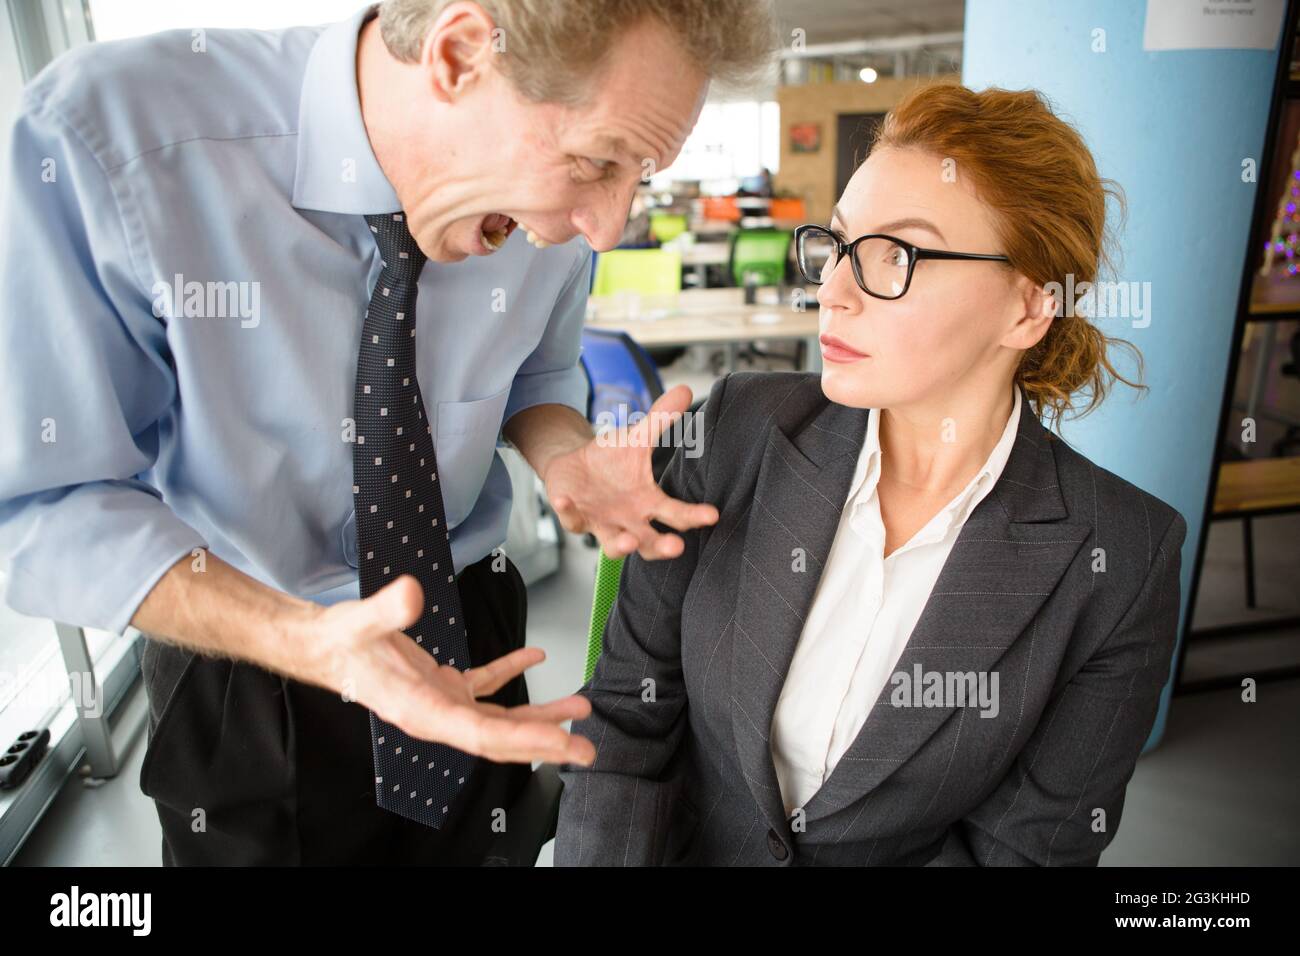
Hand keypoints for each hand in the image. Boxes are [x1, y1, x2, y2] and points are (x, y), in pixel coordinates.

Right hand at [305, 575, 595, 765]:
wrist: (322, 645)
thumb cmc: (340, 642)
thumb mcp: (360, 623)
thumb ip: (387, 611)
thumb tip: (412, 595)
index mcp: (422, 711)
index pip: (482, 735)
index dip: (525, 741)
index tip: (561, 743)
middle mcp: (437, 715)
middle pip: (500, 739)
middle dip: (545, 743)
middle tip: (587, 749)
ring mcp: (442, 702)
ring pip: (499, 718)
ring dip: (539, 716)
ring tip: (578, 709)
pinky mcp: (442, 684)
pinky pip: (485, 685)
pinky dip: (511, 672)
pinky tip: (536, 658)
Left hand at [543, 384, 718, 559]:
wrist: (575, 466)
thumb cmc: (612, 459)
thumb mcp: (636, 438)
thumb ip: (660, 418)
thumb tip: (686, 389)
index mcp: (649, 503)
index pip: (676, 515)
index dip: (694, 516)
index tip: (712, 515)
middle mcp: (630, 521)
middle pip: (650, 542)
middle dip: (663, 546)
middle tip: (676, 546)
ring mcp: (603, 523)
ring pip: (615, 545)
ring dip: (621, 545)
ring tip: (628, 541)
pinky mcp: (576, 518)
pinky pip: (572, 520)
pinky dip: (569, 513)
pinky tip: (566, 500)